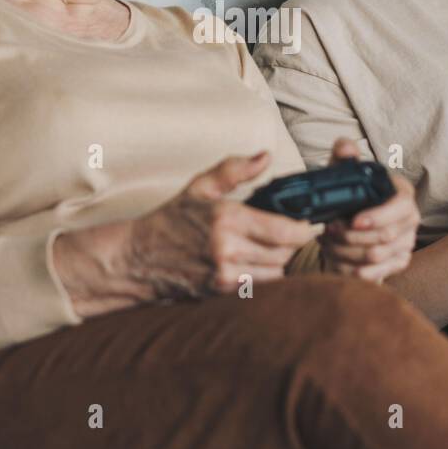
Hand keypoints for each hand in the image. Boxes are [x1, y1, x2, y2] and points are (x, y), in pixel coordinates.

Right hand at [127, 150, 317, 298]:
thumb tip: (265, 156)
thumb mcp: (200, 187)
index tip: (310, 223)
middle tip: (289, 232)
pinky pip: (260, 286)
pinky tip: (255, 262)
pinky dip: (264, 274)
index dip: (304, 229)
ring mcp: (224, 274)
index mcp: (226, 218)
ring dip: (280, 261)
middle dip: (292, 243)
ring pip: (276, 273)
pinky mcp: (221, 292)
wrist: (138, 259)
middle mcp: (227, 249)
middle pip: (285, 253)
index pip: (283, 231)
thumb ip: (234, 169)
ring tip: (270, 247)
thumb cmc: (171, 220)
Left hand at [314, 138, 418, 282]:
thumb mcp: (343, 172)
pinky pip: (375, 274)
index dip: (378, 216)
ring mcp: (406, 244)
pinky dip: (351, 268)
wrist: (347, 223)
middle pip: (386, 236)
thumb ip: (343, 155)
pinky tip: (337, 258)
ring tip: (328, 242)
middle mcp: (411, 220)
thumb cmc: (348, 193)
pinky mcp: (398, 264)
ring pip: (377, 256)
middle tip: (329, 230)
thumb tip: (346, 150)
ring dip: (346, 251)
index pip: (400, 207)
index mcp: (402, 194)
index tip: (353, 221)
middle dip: (352, 236)